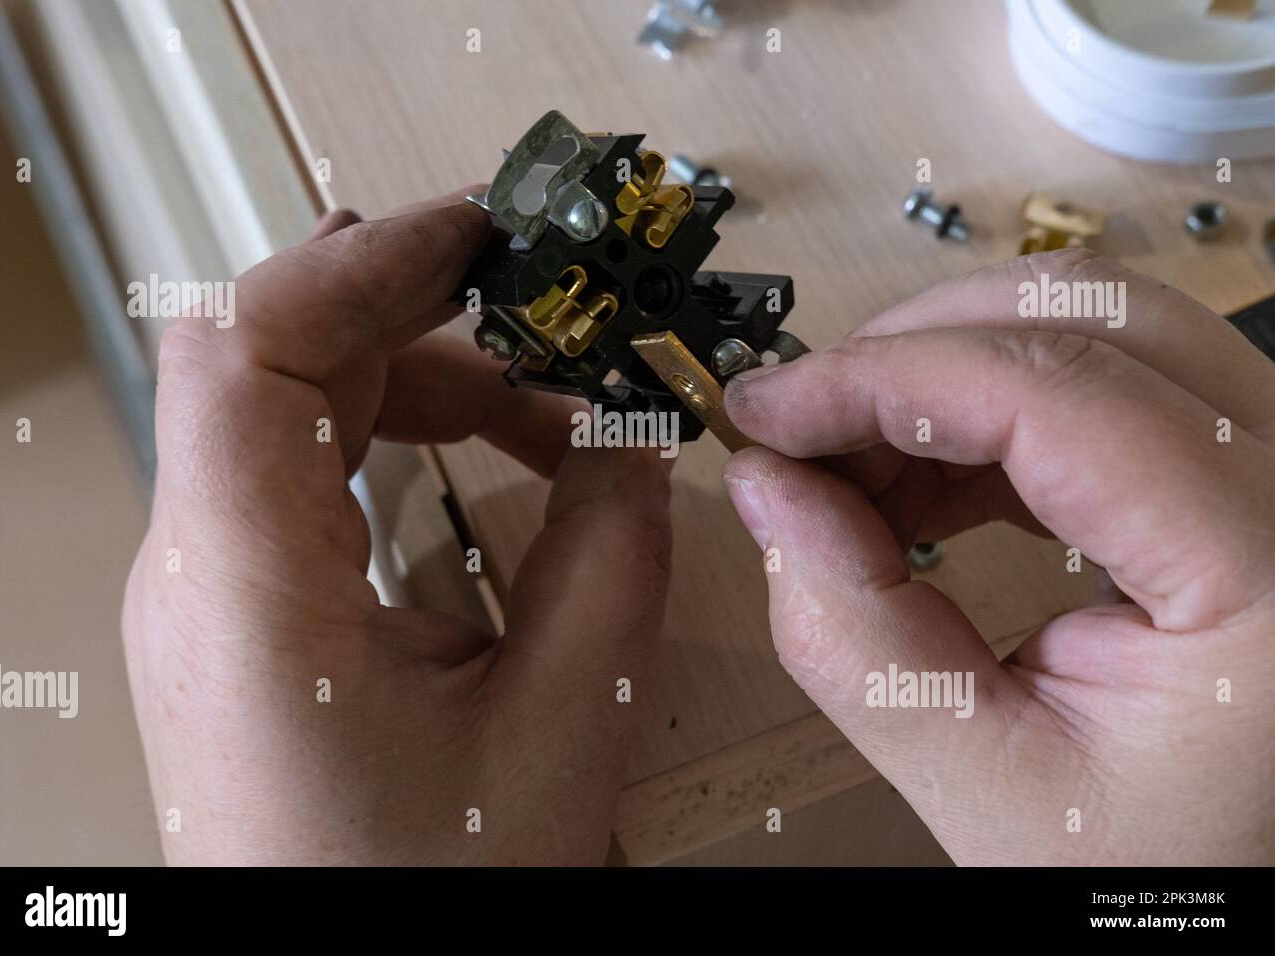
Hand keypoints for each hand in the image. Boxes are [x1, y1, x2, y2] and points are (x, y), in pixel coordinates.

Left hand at [123, 192, 671, 864]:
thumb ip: (612, 555)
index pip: (248, 343)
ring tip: (548, 409)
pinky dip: (404, 439)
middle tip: (547, 313)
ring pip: (297, 409)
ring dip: (426, 381)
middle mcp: (200, 576)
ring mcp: (216, 595)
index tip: (477, 231)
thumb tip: (632, 432)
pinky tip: (483, 449)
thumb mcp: (559, 729)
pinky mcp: (251, 616)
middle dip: (426, 317)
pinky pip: (310, 475)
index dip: (364, 259)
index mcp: (245, 589)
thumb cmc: (409, 904)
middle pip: (282, 359)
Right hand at [722, 249, 1274, 864]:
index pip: (1060, 398)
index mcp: (1270, 580)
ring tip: (849, 473)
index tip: (771, 407)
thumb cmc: (1151, 867)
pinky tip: (916, 486)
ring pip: (1094, 331)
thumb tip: (769, 488)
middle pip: (1093, 318)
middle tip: (802, 424)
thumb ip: (855, 637)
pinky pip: (1100, 386)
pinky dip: (983, 419)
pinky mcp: (1237, 477)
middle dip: (916, 352)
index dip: (886, 381)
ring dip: (943, 379)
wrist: (1233, 884)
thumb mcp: (987, 786)